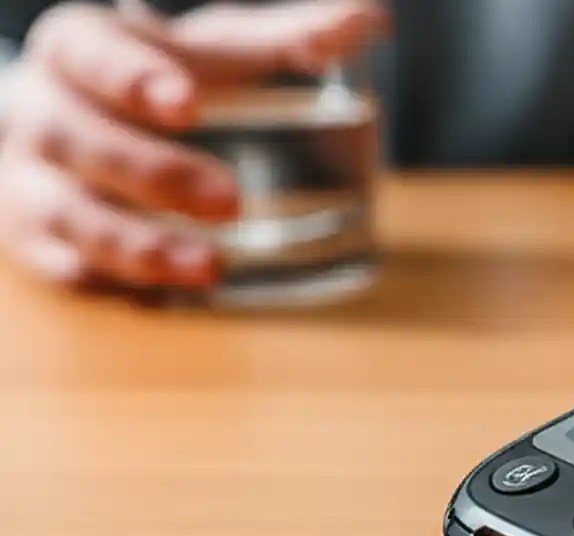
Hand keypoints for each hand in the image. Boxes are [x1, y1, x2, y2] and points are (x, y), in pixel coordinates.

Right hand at [0, 1, 385, 289]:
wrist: (89, 122)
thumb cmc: (168, 79)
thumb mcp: (220, 49)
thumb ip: (287, 38)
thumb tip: (368, 22)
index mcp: (79, 48)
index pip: (90, 54)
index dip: (132, 77)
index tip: (189, 103)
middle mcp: (42, 113)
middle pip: (76, 140)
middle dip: (152, 173)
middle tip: (229, 201)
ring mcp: (33, 183)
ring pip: (67, 216)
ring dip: (139, 248)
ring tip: (210, 268)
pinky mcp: (42, 243)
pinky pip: (67, 269)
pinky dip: (115, 284)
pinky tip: (166, 299)